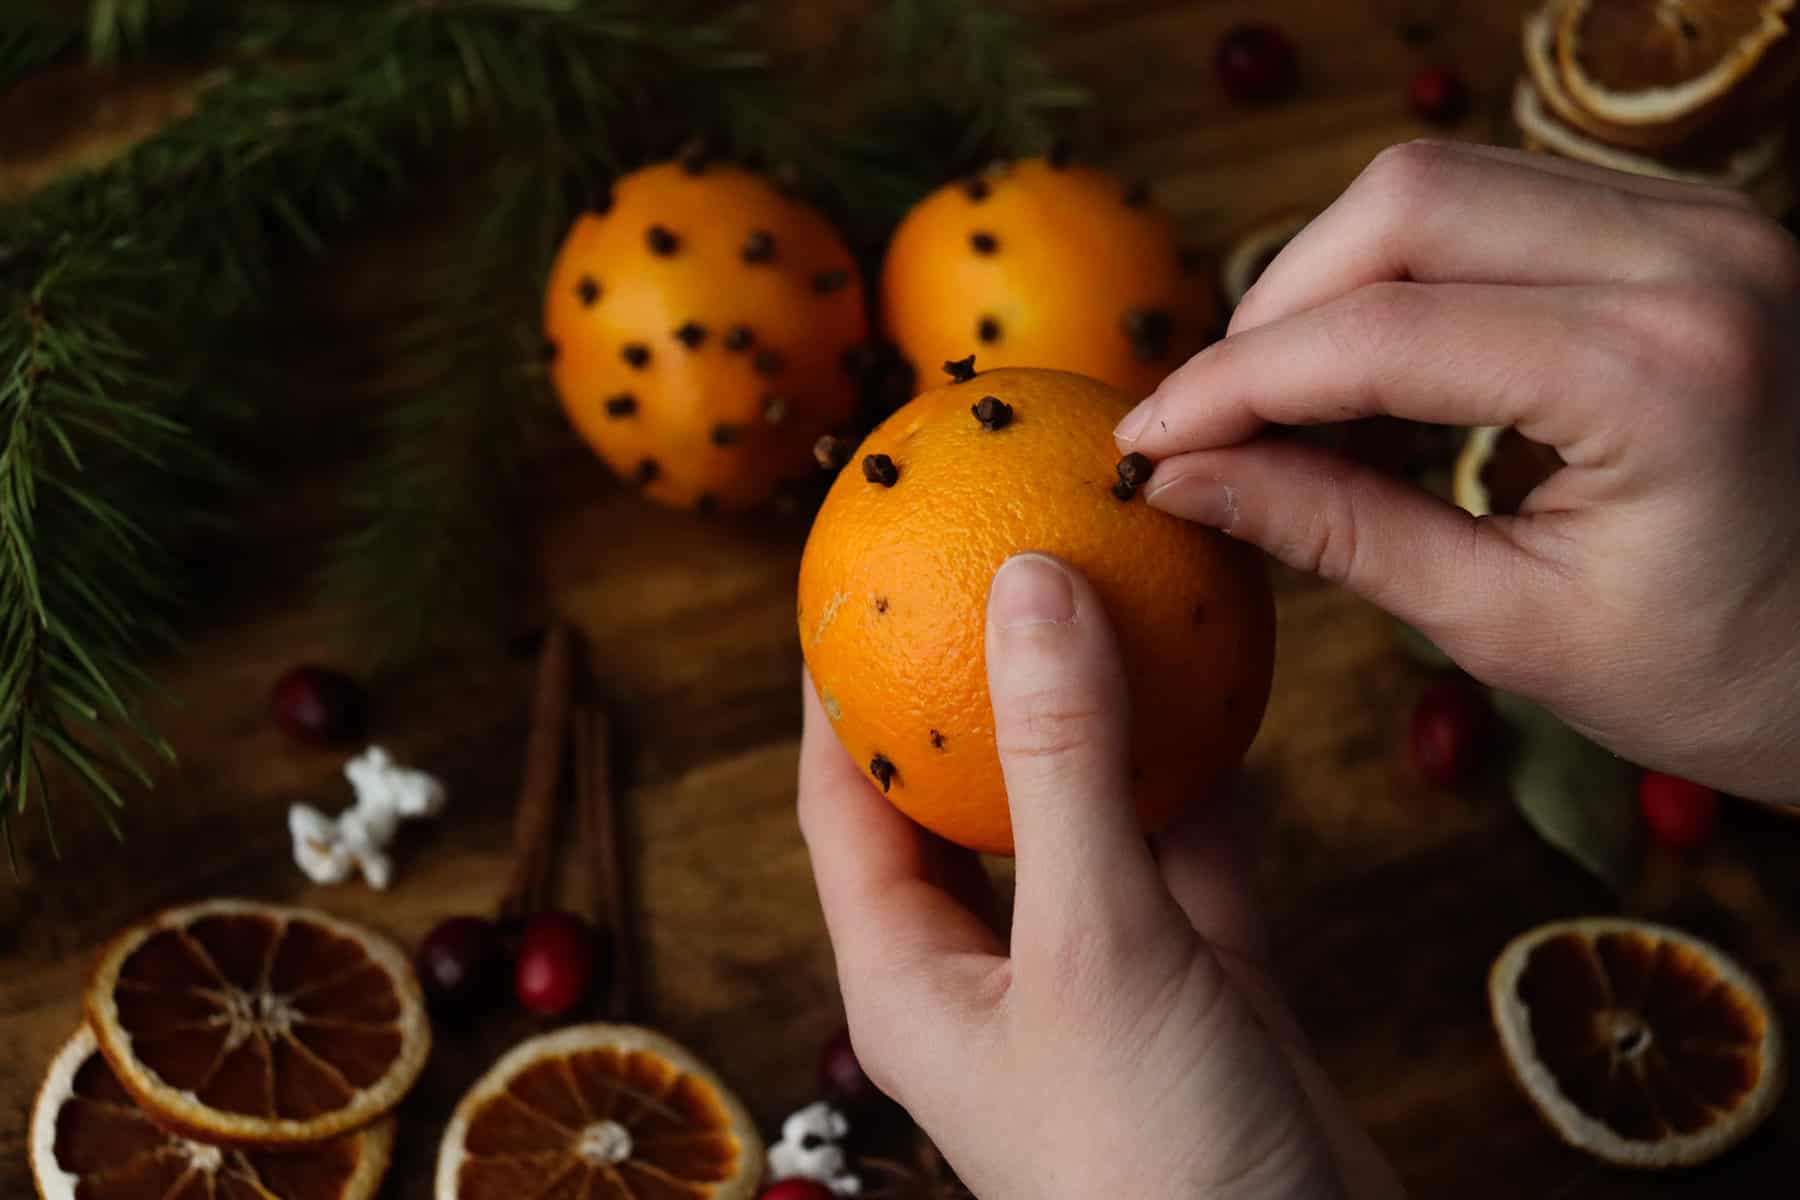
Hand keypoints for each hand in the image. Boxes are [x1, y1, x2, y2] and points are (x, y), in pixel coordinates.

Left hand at [798, 552, 1402, 1198]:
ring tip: (1114, 588)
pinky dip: (1206, 774)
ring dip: (1105, 711)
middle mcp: (993, 969)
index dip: (838, 682)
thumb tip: (1026, 586)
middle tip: (997, 559)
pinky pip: (1191, 848)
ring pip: (1087, 810)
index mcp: (911, 977)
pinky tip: (1223, 684)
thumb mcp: (1094, 951)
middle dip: (979, 679)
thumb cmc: (1152, 1164)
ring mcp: (1100, 973)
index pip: (842, 799)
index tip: (859, 573)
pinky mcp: (1201, 981)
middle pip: (962, 791)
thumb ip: (1062, 768)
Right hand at [1118, 141, 1799, 801]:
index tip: (1147, 438)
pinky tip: (1385, 376)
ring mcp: (1708, 223)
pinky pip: (1503, 203)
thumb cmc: (1730, 675)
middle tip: (1219, 417)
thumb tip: (1183, 477)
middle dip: (1277, 308)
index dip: (1233, 383)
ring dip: (1338, 283)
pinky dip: (1410, 275)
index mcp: (1665, 374)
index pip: (1381, 335)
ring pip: (1443, 181)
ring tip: (1296, 405)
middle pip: (1404, 201)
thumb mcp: (1516, 627)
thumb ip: (1337, 534)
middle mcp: (1697, 257)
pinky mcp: (1694, 227)